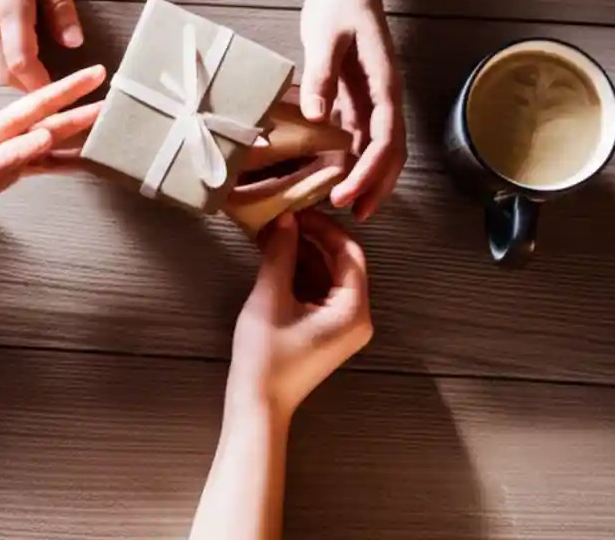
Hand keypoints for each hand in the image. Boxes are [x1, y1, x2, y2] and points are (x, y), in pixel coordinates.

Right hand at [0, 0, 83, 89]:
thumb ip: (60, 4)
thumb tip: (74, 42)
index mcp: (8, 4)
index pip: (21, 62)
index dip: (41, 84)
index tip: (64, 92)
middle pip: (2, 72)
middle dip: (28, 86)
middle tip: (58, 89)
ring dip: (16, 73)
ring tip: (46, 71)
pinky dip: (6, 57)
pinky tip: (26, 48)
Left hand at [0, 65, 104, 256]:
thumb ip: (8, 157)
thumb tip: (44, 136)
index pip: (36, 106)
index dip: (67, 90)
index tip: (95, 76)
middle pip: (46, 121)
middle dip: (79, 109)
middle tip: (113, 102)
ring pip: (45, 141)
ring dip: (72, 135)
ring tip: (103, 130)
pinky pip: (37, 162)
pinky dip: (59, 161)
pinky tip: (78, 162)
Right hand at [229, 210, 372, 418]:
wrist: (258, 405)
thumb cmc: (266, 357)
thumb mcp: (270, 297)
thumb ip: (281, 253)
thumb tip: (285, 218)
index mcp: (354, 310)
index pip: (350, 253)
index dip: (324, 228)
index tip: (298, 209)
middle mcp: (357, 317)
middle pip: (341, 263)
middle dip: (312, 239)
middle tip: (283, 218)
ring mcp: (343, 326)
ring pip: (328, 276)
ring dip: (303, 255)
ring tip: (274, 234)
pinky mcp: (327, 332)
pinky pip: (320, 292)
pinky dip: (301, 274)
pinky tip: (276, 257)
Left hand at [299, 0, 405, 219]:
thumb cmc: (339, 2)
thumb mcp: (324, 36)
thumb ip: (321, 76)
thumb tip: (316, 117)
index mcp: (384, 84)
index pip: (384, 139)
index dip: (368, 172)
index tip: (347, 194)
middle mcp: (385, 96)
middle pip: (391, 151)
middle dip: (375, 185)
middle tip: (352, 212)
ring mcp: (373, 97)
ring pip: (379, 147)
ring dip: (367, 176)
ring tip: (348, 203)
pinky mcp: (358, 95)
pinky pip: (360, 135)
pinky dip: (353, 158)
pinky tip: (336, 175)